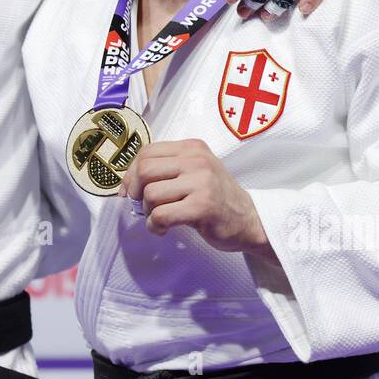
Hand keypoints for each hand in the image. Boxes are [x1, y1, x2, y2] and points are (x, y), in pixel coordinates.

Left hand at [121, 139, 272, 256]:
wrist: (249, 220)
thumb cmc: (217, 197)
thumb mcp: (196, 171)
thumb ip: (168, 169)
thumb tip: (128, 182)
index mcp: (193, 148)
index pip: (147, 151)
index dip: (131, 172)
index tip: (130, 189)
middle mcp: (197, 160)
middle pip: (145, 170)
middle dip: (135, 190)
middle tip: (141, 205)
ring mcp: (201, 183)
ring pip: (151, 194)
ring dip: (147, 212)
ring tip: (158, 218)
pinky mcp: (202, 207)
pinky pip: (161, 215)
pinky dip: (154, 226)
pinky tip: (162, 230)